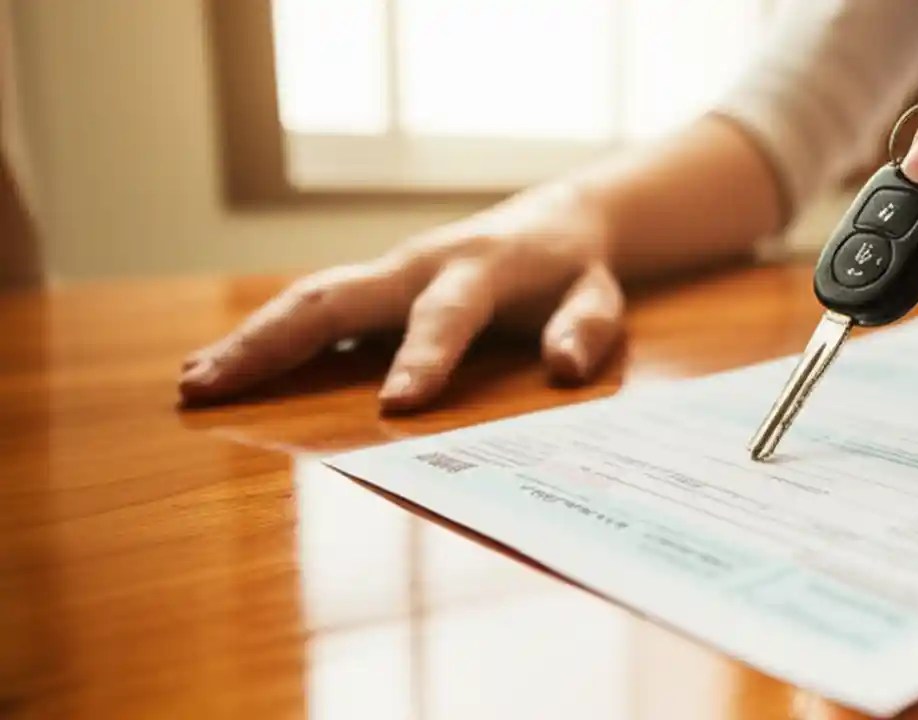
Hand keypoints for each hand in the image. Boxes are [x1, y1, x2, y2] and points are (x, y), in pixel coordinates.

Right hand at [179, 183, 624, 412]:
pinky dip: (264, 336)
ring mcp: (387, 273)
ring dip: (250, 340)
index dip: (423, 356)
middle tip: (214, 388)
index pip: (446, 315)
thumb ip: (585, 328)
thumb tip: (560, 367)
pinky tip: (218, 369)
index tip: (395, 406)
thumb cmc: (573, 270)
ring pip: (307, 299)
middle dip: (277, 343)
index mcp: (479, 271)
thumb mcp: (599, 297)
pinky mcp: (372, 286)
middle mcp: (418, 265)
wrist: (553, 219)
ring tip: (192, 384)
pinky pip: (311, 308)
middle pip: (336, 297)